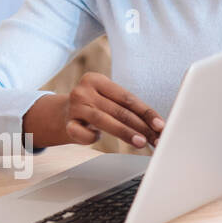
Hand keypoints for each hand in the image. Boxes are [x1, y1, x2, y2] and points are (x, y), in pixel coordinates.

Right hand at [25, 72, 163, 149]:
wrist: (60, 114)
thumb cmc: (94, 108)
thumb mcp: (108, 101)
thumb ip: (127, 109)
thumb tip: (157, 127)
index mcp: (96, 79)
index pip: (127, 98)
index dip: (146, 113)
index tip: (161, 125)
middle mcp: (83, 91)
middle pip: (118, 110)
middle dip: (141, 127)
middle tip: (156, 139)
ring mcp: (73, 107)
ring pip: (104, 121)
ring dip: (125, 133)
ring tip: (141, 142)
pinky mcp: (67, 124)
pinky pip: (84, 134)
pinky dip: (93, 138)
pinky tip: (97, 139)